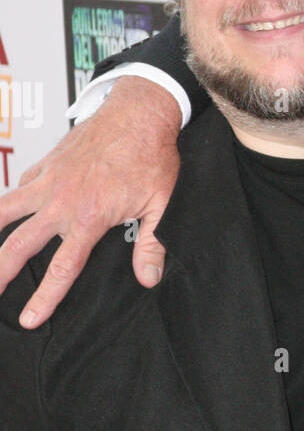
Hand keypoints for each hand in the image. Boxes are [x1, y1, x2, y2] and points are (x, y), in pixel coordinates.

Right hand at [0, 77, 180, 327]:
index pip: (63, 268)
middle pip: (21, 245)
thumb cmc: (151, 156)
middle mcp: (61, 200)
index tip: (29, 318)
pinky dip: (8, 201)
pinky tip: (4, 213)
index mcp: (89, 217)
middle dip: (1, 272)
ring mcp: (49, 180)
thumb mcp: (161, 205)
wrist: (138, 112)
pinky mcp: (45, 163)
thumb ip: (151, 244)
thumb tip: (149, 277)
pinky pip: (19, 186)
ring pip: (6, 211)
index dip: (45, 298)